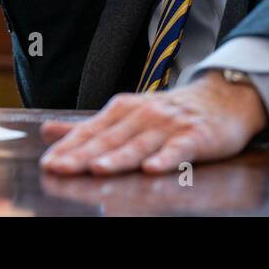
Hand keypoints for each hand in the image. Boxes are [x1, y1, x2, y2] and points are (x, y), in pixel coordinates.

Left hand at [38, 71, 267, 175]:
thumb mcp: (125, 114)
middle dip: (83, 154)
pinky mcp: (195, 136)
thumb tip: (47, 131)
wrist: (222, 98)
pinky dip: (165, 158)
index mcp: (122, 110)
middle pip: (110, 139)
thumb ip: (88, 126)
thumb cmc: (169, 113)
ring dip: (119, 157)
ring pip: (140, 144)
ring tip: (98, 169)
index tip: (48, 163)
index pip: (90, 131)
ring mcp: (169, 125)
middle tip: (60, 168)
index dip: (68, 147)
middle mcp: (143, 115)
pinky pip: (178, 149)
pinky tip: (151, 169)